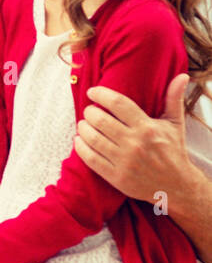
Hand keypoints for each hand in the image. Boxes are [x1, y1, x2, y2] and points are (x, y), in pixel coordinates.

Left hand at [76, 75, 195, 203]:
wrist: (176, 186)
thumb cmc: (173, 151)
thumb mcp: (174, 124)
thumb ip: (173, 99)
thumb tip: (182, 76)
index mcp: (147, 128)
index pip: (118, 104)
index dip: (101, 94)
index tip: (92, 91)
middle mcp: (135, 144)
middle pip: (100, 120)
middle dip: (89, 112)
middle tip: (89, 111)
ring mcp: (124, 161)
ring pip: (92, 138)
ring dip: (82, 128)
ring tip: (84, 124)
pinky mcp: (116, 177)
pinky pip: (89, 158)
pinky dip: (80, 146)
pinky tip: (80, 140)